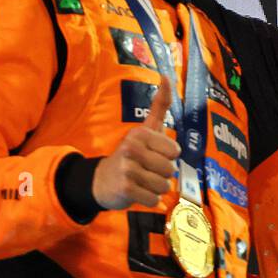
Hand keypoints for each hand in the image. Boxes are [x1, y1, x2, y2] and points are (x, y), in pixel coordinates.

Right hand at [92, 75, 179, 209]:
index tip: (153, 154)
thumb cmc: (132, 153)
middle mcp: (131, 148)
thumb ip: (159, 105)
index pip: (175, 151)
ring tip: (142, 181)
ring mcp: (127, 169)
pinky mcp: (125, 188)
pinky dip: (150, 199)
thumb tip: (167, 77)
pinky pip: (154, 199)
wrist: (102, 180)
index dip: (168, 156)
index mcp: (140, 133)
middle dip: (163, 174)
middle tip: (146, 170)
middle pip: (171, 169)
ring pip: (164, 185)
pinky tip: (137, 192)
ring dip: (157, 188)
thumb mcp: (146, 128)